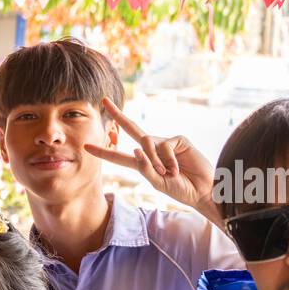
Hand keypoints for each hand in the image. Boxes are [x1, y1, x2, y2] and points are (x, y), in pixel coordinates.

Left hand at [84, 97, 218, 222]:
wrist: (203, 189)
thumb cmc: (180, 189)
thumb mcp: (158, 182)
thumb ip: (145, 168)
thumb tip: (136, 148)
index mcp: (143, 163)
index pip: (119, 155)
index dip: (103, 151)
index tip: (86, 146)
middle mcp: (152, 150)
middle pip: (132, 129)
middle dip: (117, 115)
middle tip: (104, 100)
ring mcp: (165, 143)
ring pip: (147, 142)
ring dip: (155, 161)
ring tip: (167, 174)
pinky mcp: (179, 140)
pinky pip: (165, 145)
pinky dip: (168, 160)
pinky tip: (177, 169)